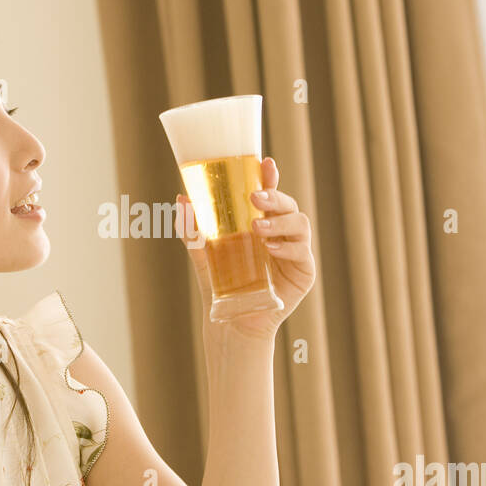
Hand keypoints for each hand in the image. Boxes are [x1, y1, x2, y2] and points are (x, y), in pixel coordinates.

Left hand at [176, 156, 315, 340]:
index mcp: (261, 222)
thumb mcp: (203, 255)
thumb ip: (193, 230)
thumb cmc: (222, 285)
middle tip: (255, 197)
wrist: (232, 322)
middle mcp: (281, 232)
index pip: (269, 193)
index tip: (264, 163)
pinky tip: (270, 249)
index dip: (269, 177)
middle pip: (287, 204)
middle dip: (274, 196)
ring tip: (257, 229)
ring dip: (279, 221)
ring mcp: (295, 250)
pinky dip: (288, 247)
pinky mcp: (304, 271)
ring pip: (299, 223)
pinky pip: (303, 251)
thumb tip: (181, 200)